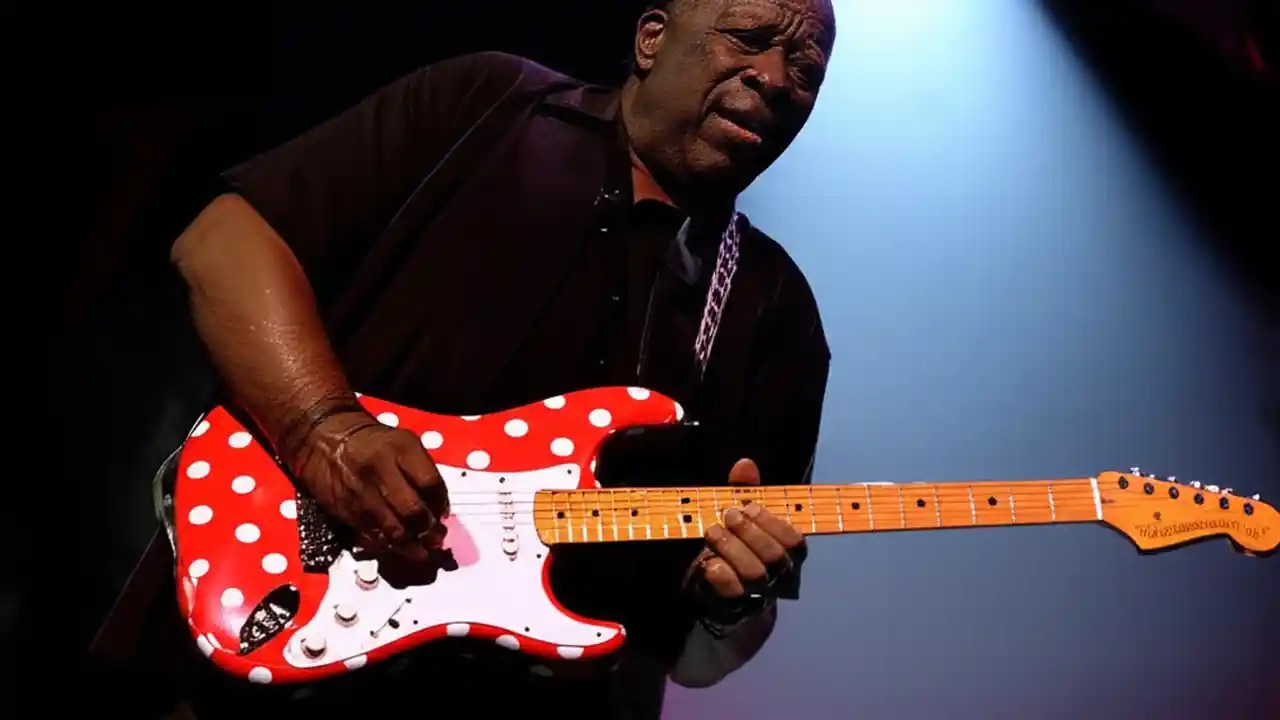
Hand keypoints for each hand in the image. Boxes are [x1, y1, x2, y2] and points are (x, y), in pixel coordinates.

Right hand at [284, 407, 449, 563]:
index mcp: (402, 449)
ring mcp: (361, 492)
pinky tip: (397, 547)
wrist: (324, 440)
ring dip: (411, 546)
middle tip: (436, 539)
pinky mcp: (346, 510)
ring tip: (422, 553)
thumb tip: (439, 509)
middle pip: (413, 510)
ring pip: (393, 529)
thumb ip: (422, 471)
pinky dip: (388, 545)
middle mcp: (381, 470)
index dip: (441, 504)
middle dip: (429, 530)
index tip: (443, 515)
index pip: (430, 483)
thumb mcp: (403, 443)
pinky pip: (372, 536)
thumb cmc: (373, 444)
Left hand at [687, 459, 806, 618]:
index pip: (795, 541)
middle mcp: (781, 577)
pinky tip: (709, 561)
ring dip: (732, 547)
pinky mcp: (736, 608)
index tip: (749, 506)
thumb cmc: (738, 545)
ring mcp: (760, 595)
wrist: (721, 592)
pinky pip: (732, 593)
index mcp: (789, 554)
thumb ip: (745, 491)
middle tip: (729, 515)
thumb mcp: (742, 516)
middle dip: (750, 532)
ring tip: (713, 530)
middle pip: (774, 557)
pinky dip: (721, 574)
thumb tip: (745, 464)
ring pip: (755, 574)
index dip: (773, 522)